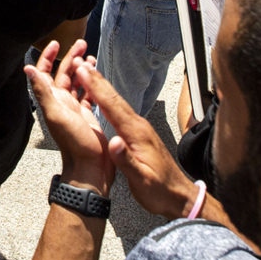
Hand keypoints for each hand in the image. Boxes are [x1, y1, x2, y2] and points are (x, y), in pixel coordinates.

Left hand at [25, 40, 110, 192]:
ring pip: (77, 82)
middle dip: (71, 57)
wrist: (89, 168)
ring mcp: (75, 109)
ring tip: (91, 56)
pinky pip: (88, 94)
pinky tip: (97, 76)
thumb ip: (42, 92)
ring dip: (82, 68)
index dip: (48, 57)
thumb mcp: (56, 115)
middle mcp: (62, 102)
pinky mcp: (88, 116)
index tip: (56, 43)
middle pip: (64, 73)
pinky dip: (91, 83)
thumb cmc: (73, 143)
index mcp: (53, 100)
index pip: (46, 72)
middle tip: (82, 43)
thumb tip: (27, 68)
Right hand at [74, 60, 200, 218]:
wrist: (179, 197)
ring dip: (102, 86)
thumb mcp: (142, 179)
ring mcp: (140, 129)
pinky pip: (120, 111)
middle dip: (96, 80)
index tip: (82, 71)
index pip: (112, 106)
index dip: (96, 88)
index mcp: (136, 134)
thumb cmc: (160, 190)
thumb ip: (126, 160)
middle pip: (114, 98)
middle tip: (80, 63)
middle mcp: (139, 126)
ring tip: (88, 73)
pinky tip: (103, 98)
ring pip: (117, 102)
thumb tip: (113, 142)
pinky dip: (108, 99)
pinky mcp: (139, 134)